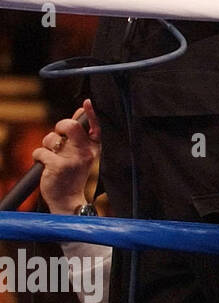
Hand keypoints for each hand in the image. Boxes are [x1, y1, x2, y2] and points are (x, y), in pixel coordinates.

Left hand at [32, 99, 100, 214]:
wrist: (68, 199)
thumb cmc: (73, 174)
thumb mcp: (83, 153)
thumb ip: (81, 134)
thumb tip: (80, 110)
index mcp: (94, 147)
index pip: (96, 126)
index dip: (91, 113)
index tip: (87, 103)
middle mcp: (86, 151)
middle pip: (70, 125)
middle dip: (60, 125)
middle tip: (59, 133)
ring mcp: (73, 159)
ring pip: (51, 138)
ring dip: (46, 145)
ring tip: (52, 156)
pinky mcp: (58, 166)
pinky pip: (40, 151)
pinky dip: (38, 157)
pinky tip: (45, 166)